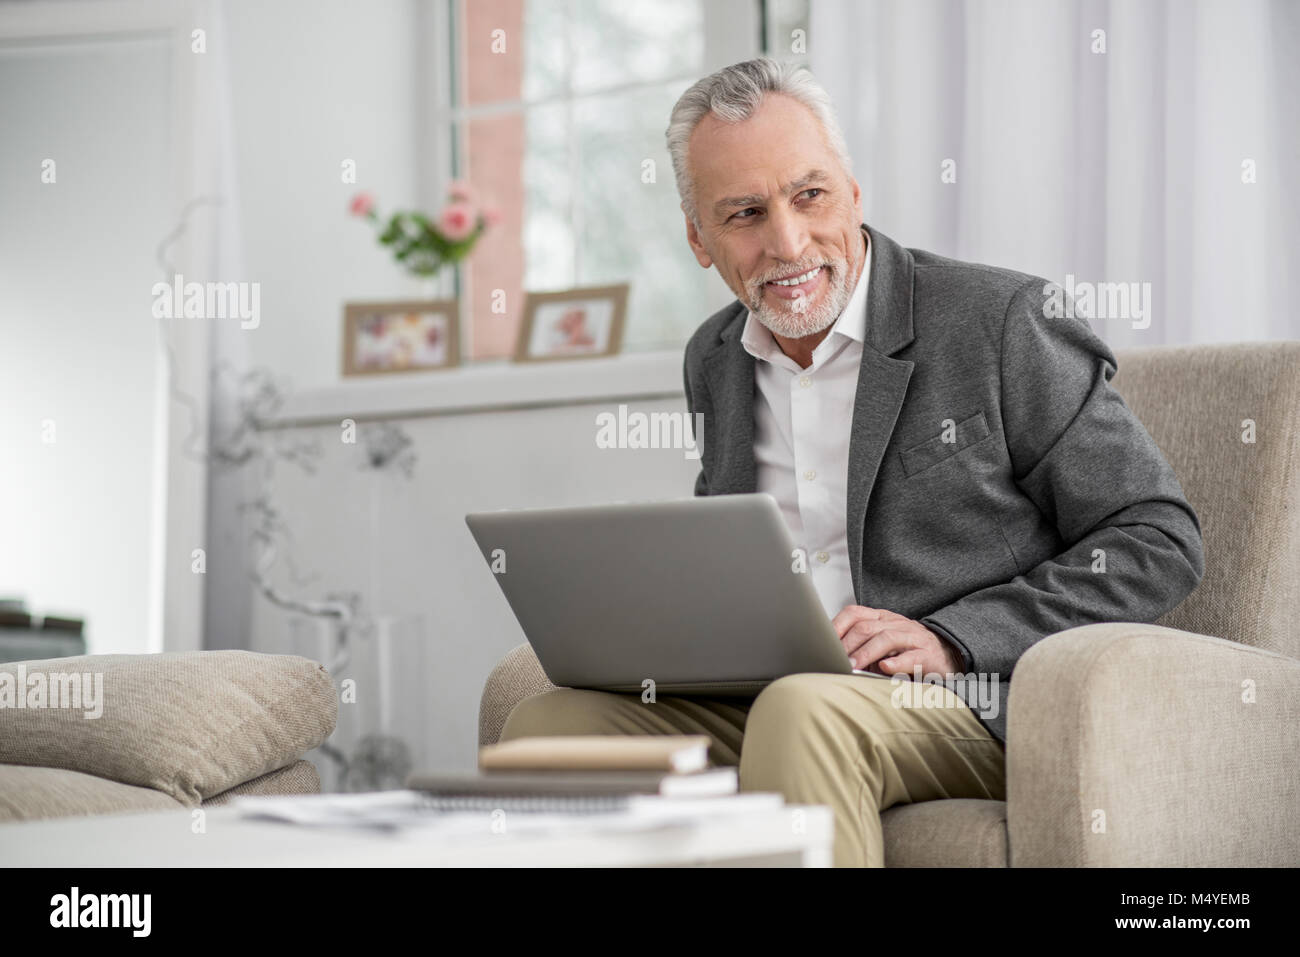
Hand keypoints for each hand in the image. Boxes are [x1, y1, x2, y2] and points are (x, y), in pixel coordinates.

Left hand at [832, 605, 963, 677]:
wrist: (948, 654)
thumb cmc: (907, 651)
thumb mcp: (880, 646)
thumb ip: (859, 648)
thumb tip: (829, 658)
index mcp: (881, 618)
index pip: (854, 614)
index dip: (836, 627)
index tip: (821, 644)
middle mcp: (895, 623)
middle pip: (866, 627)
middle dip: (847, 644)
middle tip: (834, 661)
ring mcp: (912, 637)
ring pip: (886, 638)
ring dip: (866, 653)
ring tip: (853, 666)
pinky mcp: (928, 655)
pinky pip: (911, 656)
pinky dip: (897, 662)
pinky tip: (885, 668)